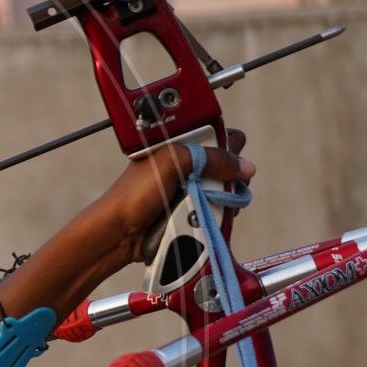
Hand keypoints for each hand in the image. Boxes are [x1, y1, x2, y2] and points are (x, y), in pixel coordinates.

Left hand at [102, 128, 254, 262]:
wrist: (120, 231)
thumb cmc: (136, 192)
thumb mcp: (173, 162)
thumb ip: (210, 157)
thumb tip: (247, 168)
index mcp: (183, 143)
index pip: (223, 136)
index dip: (229, 146)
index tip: (223, 161)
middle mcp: (191, 164)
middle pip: (231, 165)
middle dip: (231, 176)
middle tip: (218, 185)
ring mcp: (194, 188)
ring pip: (228, 189)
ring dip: (226, 197)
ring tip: (211, 203)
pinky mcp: (195, 210)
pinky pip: (220, 209)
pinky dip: (220, 213)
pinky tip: (211, 216)